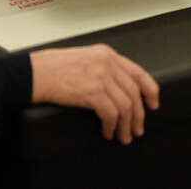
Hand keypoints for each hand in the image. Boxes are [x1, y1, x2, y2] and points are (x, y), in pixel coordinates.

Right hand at [30, 44, 159, 143]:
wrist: (37, 72)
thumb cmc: (55, 67)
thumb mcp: (86, 58)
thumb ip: (104, 67)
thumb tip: (119, 89)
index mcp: (107, 53)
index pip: (138, 72)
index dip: (150, 90)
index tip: (153, 103)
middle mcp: (108, 63)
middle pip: (134, 92)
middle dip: (139, 115)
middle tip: (137, 129)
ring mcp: (101, 76)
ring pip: (125, 105)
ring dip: (126, 125)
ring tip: (123, 136)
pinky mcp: (92, 91)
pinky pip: (111, 113)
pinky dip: (112, 126)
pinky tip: (108, 131)